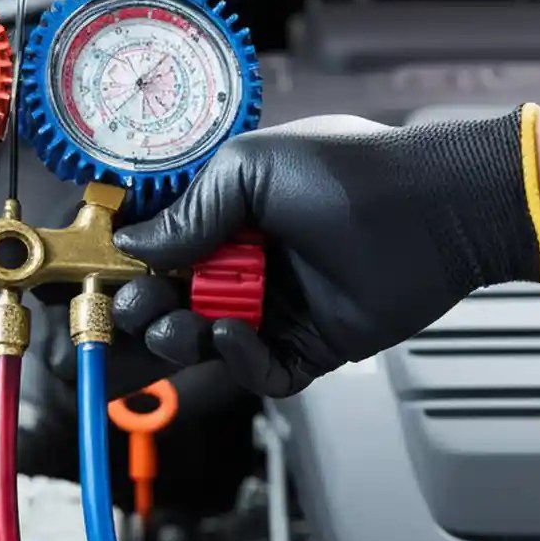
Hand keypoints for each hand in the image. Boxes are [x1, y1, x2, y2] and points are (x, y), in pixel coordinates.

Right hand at [113, 111, 539, 396]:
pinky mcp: (311, 346)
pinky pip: (260, 369)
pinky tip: (235, 336)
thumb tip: (134, 245)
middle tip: (134, 309)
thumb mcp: (253, 170)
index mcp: (230, 215)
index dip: (129, 267)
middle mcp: (249, 262)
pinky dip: (239, 361)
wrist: (438, 208)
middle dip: (147, 311)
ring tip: (183, 325)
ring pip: (208, 342)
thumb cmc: (351, 173)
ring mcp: (278, 306)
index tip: (102, 277)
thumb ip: (191, 212)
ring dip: (183, 339)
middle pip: (174, 302)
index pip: (162, 248)